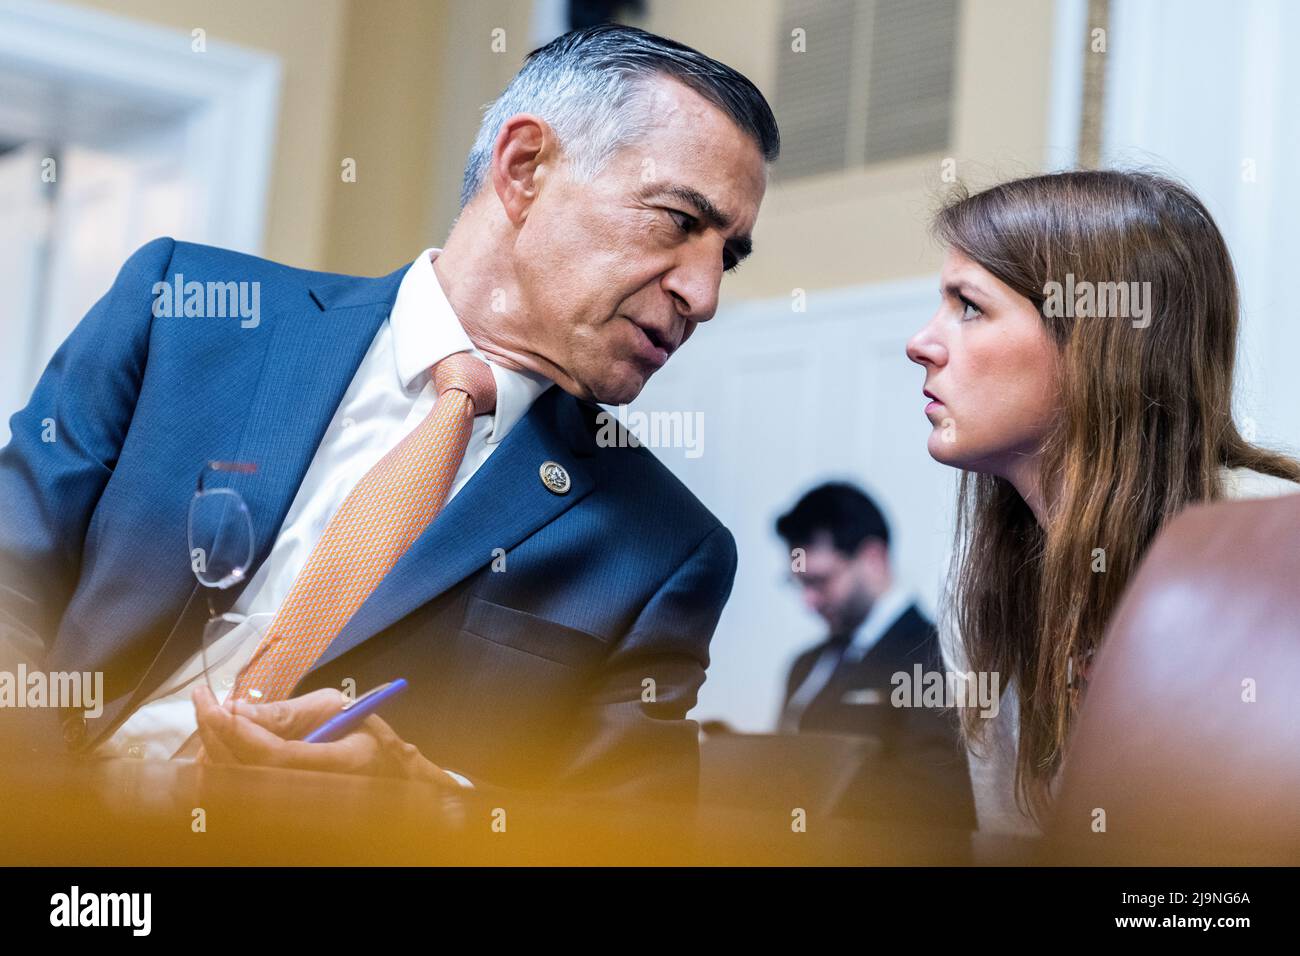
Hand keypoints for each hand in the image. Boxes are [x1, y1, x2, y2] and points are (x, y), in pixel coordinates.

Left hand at [191, 684, 458, 785]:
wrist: (376, 768)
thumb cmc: (358, 733)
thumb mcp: (335, 707)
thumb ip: (288, 711)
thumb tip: (238, 708)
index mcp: (340, 765)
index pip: (276, 756)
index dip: (242, 732)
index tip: (218, 704)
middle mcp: (314, 794)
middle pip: (246, 772)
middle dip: (215, 733)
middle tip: (203, 699)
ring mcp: (292, 807)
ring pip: (234, 786)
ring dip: (212, 749)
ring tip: (212, 716)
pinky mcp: (274, 810)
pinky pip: (233, 795)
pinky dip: (216, 769)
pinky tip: (217, 745)